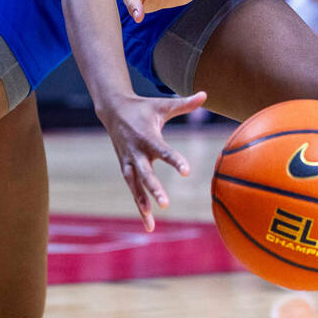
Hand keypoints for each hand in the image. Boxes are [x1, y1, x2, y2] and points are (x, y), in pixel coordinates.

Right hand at [100, 90, 205, 230]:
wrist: (112, 110)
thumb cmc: (142, 108)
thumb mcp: (162, 105)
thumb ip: (184, 104)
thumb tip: (205, 94)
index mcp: (147, 136)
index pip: (163, 151)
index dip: (175, 161)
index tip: (187, 172)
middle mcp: (136, 152)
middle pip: (145, 173)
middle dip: (153, 188)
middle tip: (165, 203)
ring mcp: (128, 162)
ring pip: (134, 185)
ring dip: (141, 203)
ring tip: (151, 223)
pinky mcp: (125, 168)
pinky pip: (132, 188)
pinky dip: (139, 204)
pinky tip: (148, 222)